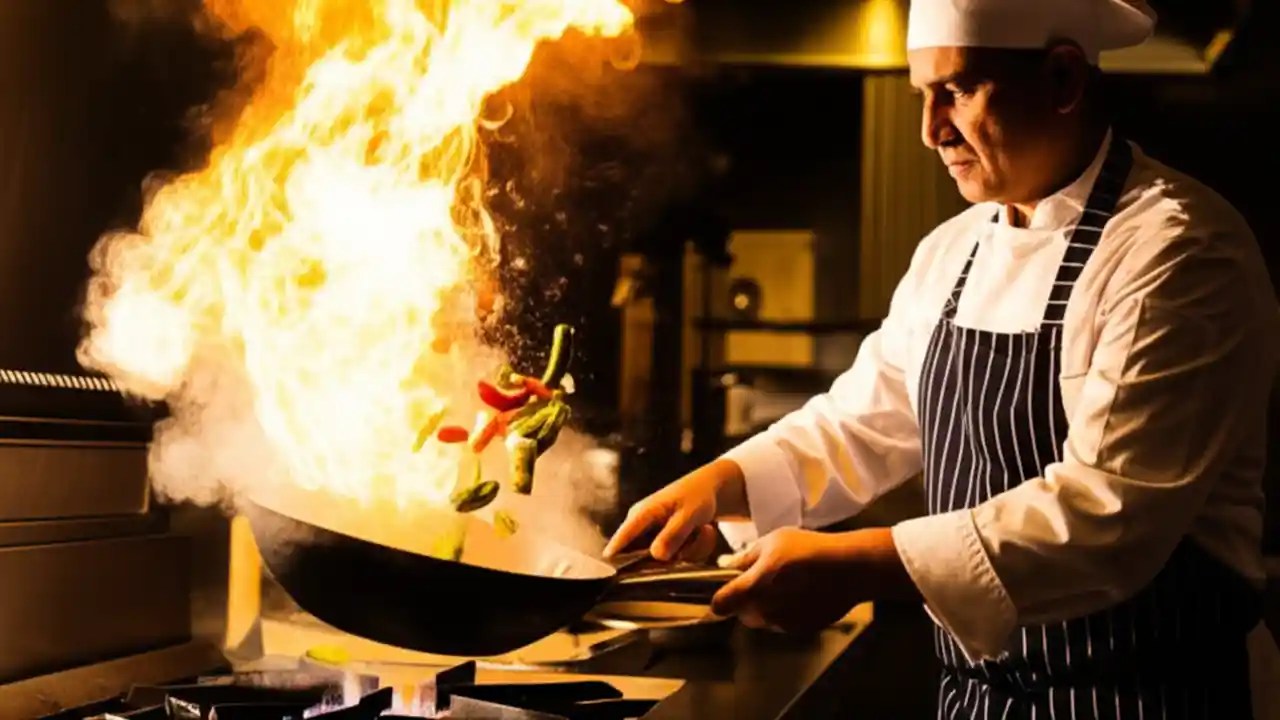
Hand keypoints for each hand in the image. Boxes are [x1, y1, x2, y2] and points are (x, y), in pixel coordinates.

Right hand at [603, 459, 746, 561]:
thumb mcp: (689, 513)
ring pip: (664, 561)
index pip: (620, 541)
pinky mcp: (662, 544)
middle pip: (645, 559)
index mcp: (640, 514)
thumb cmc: (696, 495)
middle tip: (692, 540)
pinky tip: (701, 533)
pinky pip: (676, 559)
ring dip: (688, 552)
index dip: (614, 562)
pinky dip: (693, 551)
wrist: (708, 489)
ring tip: (701, 530)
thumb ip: (673, 534)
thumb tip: (656, 555)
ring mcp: (651, 537)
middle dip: (672, 557)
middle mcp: (640, 527)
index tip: (615, 578)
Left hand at [710, 527, 919, 632]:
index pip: (720, 605)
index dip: (719, 599)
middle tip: (761, 581)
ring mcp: (784, 623)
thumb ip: (746, 557)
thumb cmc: (809, 549)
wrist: (850, 568)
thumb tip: (727, 566)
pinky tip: (801, 594)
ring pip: (763, 620)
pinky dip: (786, 612)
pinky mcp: (801, 629)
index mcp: (753, 588)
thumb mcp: (773, 541)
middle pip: (742, 614)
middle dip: (746, 601)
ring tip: (785, 585)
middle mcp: (765, 611)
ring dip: (766, 607)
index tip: (724, 591)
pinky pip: (784, 623)